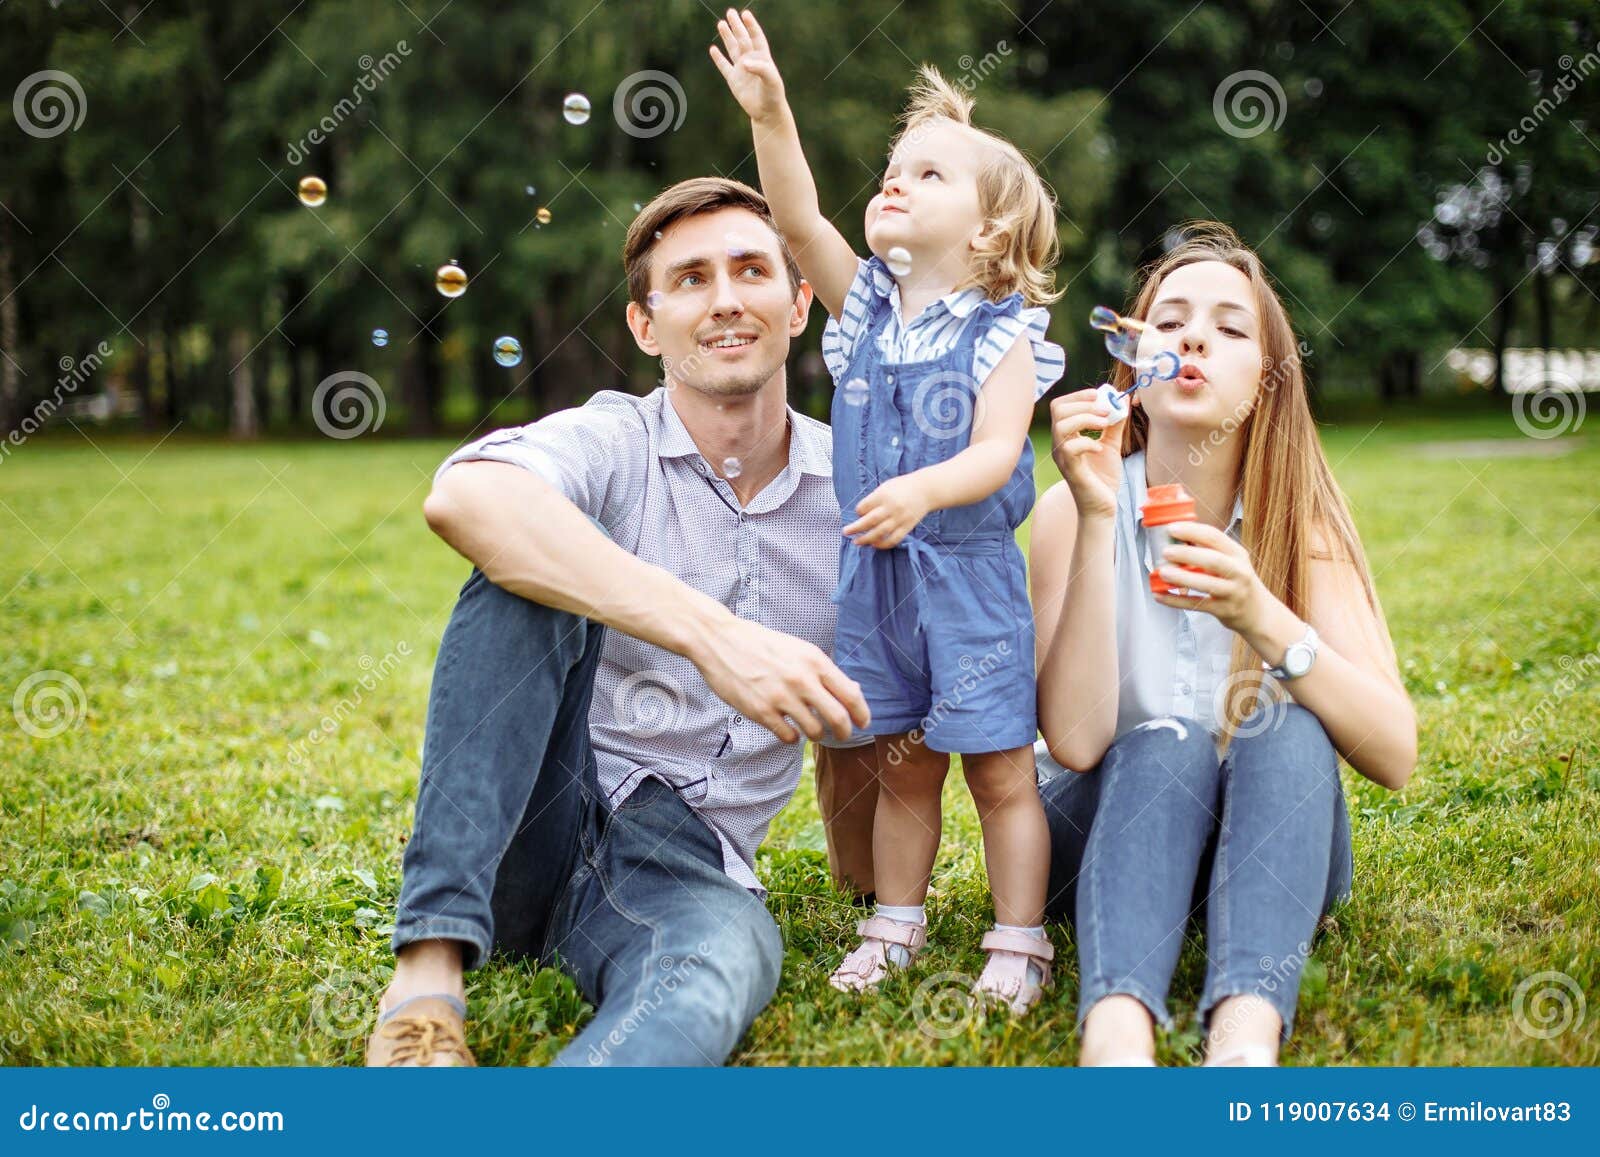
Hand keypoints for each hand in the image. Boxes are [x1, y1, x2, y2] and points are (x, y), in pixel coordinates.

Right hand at [693, 615, 870, 743]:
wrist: (721, 641)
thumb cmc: (763, 645)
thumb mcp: (799, 650)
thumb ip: (824, 671)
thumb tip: (853, 692)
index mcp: (815, 661)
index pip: (851, 695)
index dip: (862, 714)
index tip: (863, 723)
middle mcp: (802, 680)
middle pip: (838, 718)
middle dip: (844, 732)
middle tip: (841, 735)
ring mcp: (781, 697)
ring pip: (814, 731)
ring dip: (816, 734)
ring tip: (810, 729)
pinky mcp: (761, 712)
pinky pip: (788, 736)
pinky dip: (792, 737)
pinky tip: (788, 729)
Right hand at [709, 8, 786, 123]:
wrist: (767, 112)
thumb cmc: (773, 95)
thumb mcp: (771, 80)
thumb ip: (760, 69)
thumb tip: (744, 62)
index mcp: (762, 57)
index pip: (756, 37)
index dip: (751, 25)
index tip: (745, 14)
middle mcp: (751, 60)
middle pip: (742, 39)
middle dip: (736, 26)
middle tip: (730, 12)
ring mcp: (741, 69)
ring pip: (732, 49)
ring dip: (727, 37)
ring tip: (721, 24)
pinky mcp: (733, 80)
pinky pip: (724, 66)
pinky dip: (718, 58)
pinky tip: (713, 49)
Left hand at [842, 473, 930, 548]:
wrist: (926, 490)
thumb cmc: (903, 487)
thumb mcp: (886, 486)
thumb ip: (874, 499)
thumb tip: (860, 514)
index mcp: (884, 495)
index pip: (865, 506)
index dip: (859, 511)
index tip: (858, 513)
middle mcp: (891, 507)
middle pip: (870, 521)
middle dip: (856, 528)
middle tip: (846, 532)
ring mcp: (900, 518)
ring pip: (880, 533)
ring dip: (866, 539)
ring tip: (857, 542)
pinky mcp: (907, 527)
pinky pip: (893, 539)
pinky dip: (883, 544)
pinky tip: (874, 545)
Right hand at [1048, 388, 1126, 519]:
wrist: (1103, 505)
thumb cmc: (1103, 477)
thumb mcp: (1112, 444)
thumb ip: (1115, 423)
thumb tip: (1123, 399)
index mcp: (1066, 436)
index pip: (1060, 405)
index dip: (1078, 395)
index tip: (1099, 394)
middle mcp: (1059, 444)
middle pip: (1058, 410)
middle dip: (1084, 404)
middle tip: (1105, 411)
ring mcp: (1063, 457)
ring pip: (1061, 426)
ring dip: (1086, 419)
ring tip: (1104, 425)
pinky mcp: (1071, 470)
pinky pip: (1071, 449)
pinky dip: (1087, 443)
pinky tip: (1099, 449)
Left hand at [1153, 520, 1270, 633]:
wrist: (1258, 612)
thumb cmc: (1238, 582)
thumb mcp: (1232, 562)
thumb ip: (1209, 551)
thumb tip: (1174, 541)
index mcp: (1237, 554)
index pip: (1215, 537)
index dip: (1192, 531)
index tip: (1171, 528)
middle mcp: (1238, 571)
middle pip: (1213, 560)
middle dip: (1187, 554)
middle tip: (1166, 551)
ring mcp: (1233, 592)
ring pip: (1207, 584)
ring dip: (1182, 577)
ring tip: (1163, 572)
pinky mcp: (1224, 610)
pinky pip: (1197, 604)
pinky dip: (1176, 600)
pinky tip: (1160, 595)